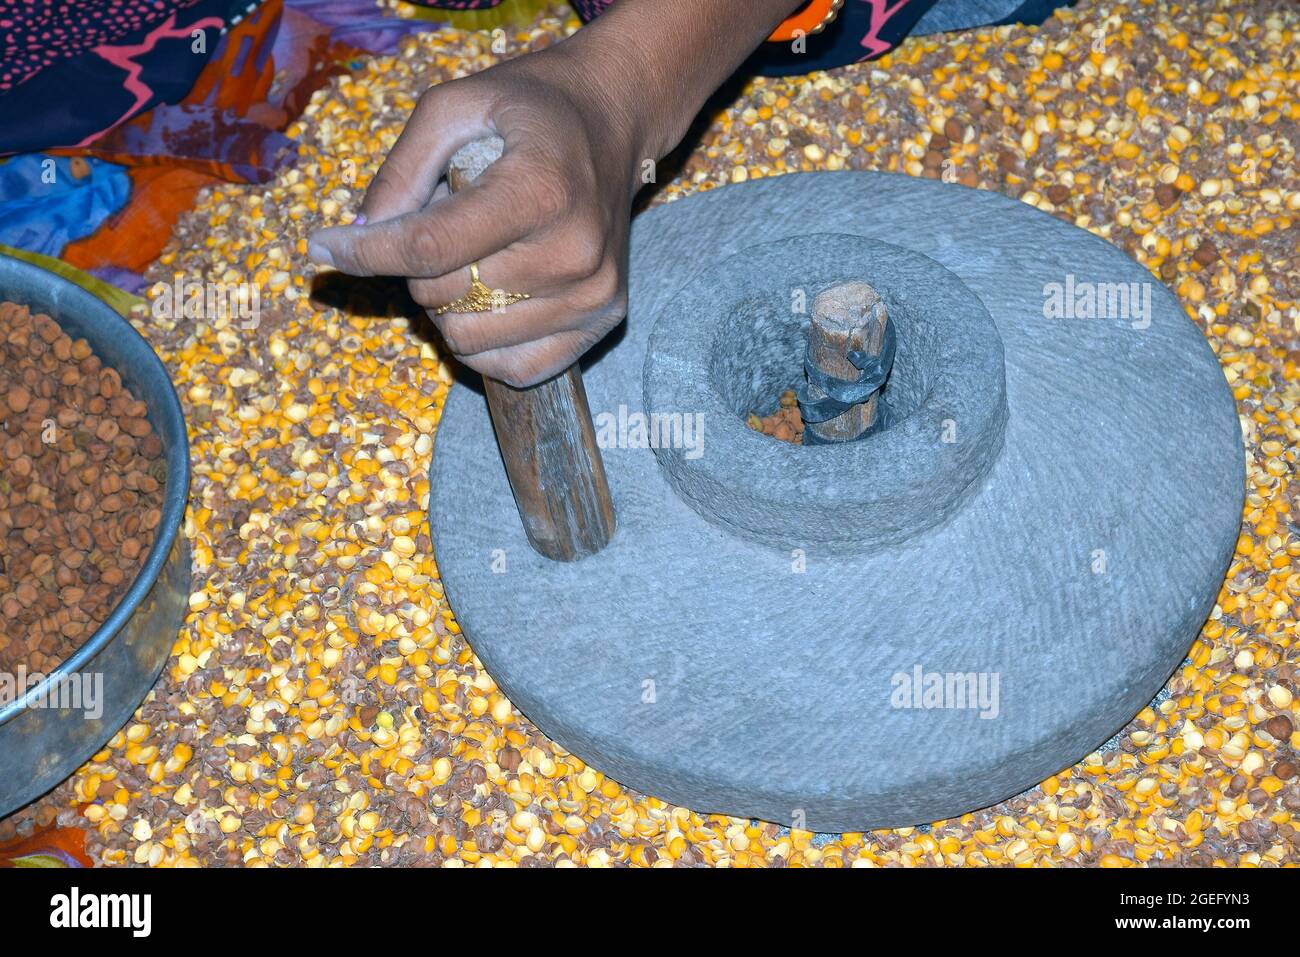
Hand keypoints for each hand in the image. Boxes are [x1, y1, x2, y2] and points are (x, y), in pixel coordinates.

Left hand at [307, 41, 646, 387]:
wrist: (613, 120)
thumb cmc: (529, 109)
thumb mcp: (454, 106)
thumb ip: (401, 170)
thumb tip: (358, 237)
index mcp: (541, 189)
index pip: (430, 248)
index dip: (366, 253)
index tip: (324, 247)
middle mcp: (574, 251)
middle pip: (445, 296)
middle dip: (418, 267)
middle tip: (446, 223)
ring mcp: (593, 294)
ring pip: (470, 338)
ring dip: (448, 305)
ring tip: (475, 255)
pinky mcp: (602, 321)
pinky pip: (513, 367)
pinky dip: (482, 343)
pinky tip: (489, 300)